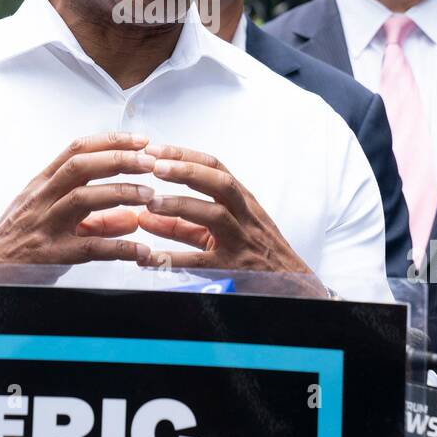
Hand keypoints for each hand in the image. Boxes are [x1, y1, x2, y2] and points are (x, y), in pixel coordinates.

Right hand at [0, 132, 155, 279]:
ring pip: (83, 199)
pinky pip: (89, 247)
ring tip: (149, 195)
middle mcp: (42, 199)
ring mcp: (45, 225)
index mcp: (42, 184)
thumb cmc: (18, 241)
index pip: (76, 150)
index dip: (110, 142)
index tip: (140, 140)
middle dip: (118, 159)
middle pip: (81, 166)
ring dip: (120, 193)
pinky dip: (119, 247)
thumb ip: (95, 218)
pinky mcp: (51, 254)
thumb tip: (132, 218)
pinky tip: (141, 249)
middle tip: (149, 161)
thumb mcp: (51, 218)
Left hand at [136, 144, 320, 287]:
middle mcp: (244, 217)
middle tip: (155, 166)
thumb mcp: (223, 232)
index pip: (215, 168)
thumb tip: (145, 214)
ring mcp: (241, 242)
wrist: (290, 287)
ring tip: (151, 203)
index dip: (185, 156)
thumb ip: (184, 224)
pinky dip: (172, 259)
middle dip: (186, 171)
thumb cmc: (256, 254)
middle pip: (219, 183)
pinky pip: (200, 262)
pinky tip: (149, 258)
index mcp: (242, 202)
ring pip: (215, 215)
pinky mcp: (233, 269)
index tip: (156, 150)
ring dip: (181, 205)